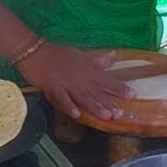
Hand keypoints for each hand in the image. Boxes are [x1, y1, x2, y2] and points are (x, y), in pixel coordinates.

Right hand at [16, 42, 132, 120]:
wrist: (34, 50)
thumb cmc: (57, 53)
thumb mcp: (79, 53)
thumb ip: (96, 59)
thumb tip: (113, 56)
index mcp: (86, 69)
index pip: (106, 79)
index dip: (119, 87)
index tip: (133, 95)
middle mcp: (79, 77)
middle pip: (96, 91)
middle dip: (108, 102)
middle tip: (120, 114)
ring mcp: (66, 82)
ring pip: (82, 96)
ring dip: (94, 106)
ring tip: (106, 116)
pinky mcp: (52, 87)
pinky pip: (61, 98)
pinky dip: (69, 106)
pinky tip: (76, 115)